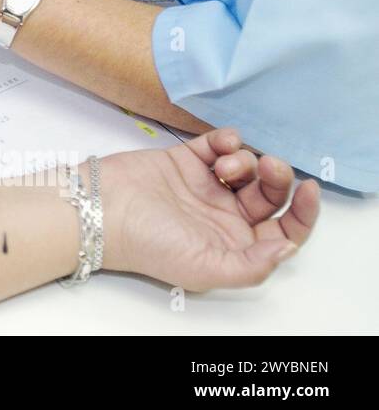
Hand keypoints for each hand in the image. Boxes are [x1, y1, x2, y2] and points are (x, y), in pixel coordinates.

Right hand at [101, 128, 319, 290]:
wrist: (102, 209)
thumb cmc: (150, 245)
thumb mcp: (206, 269)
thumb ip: (253, 265)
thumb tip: (288, 247)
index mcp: (234, 245)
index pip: (283, 229)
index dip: (303, 211)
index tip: (308, 189)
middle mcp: (223, 216)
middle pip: (269, 194)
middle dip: (277, 178)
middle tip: (269, 167)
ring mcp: (205, 186)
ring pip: (246, 167)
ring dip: (246, 161)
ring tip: (225, 166)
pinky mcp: (185, 160)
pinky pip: (216, 144)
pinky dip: (225, 140)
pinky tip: (220, 144)